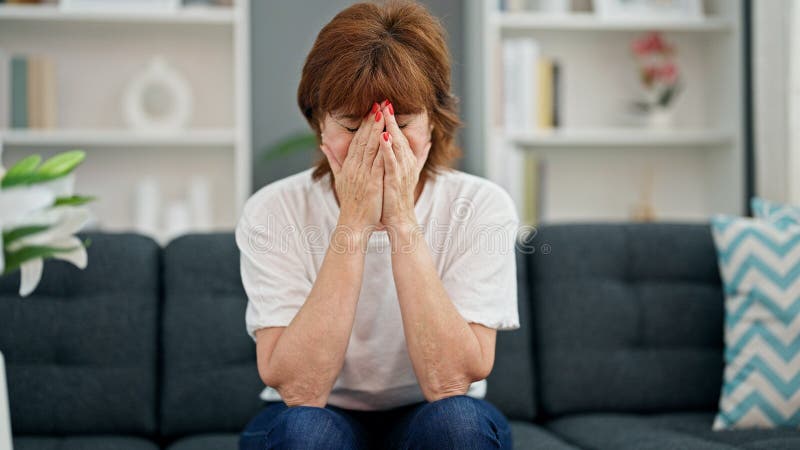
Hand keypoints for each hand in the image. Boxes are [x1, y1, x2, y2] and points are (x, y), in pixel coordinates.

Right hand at [319, 103, 384, 233]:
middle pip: (363, 139)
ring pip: (370, 147)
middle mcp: (354, 167)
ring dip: (377, 128)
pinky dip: (382, 149)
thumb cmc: (351, 203)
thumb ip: (333, 160)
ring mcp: (363, 175)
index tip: (371, 108)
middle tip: (379, 102)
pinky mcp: (371, 183)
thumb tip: (324, 143)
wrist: (353, 224)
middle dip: (371, 120)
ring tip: (383, 112)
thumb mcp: (340, 179)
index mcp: (348, 165)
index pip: (357, 140)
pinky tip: (388, 136)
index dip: (364, 123)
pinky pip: (378, 162)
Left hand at [379, 100, 430, 234]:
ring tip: (383, 111)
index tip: (386, 103)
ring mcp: (402, 171)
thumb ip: (419, 156)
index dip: (393, 119)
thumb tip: (429, 141)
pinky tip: (382, 137)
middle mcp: (407, 163)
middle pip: (399, 135)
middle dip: (391, 118)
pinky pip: (391, 161)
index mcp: (407, 160)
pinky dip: (387, 148)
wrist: (399, 219)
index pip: (399, 135)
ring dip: (390, 128)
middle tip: (385, 100)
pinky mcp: (395, 179)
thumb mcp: (409, 172)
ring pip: (396, 145)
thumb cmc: (398, 197)